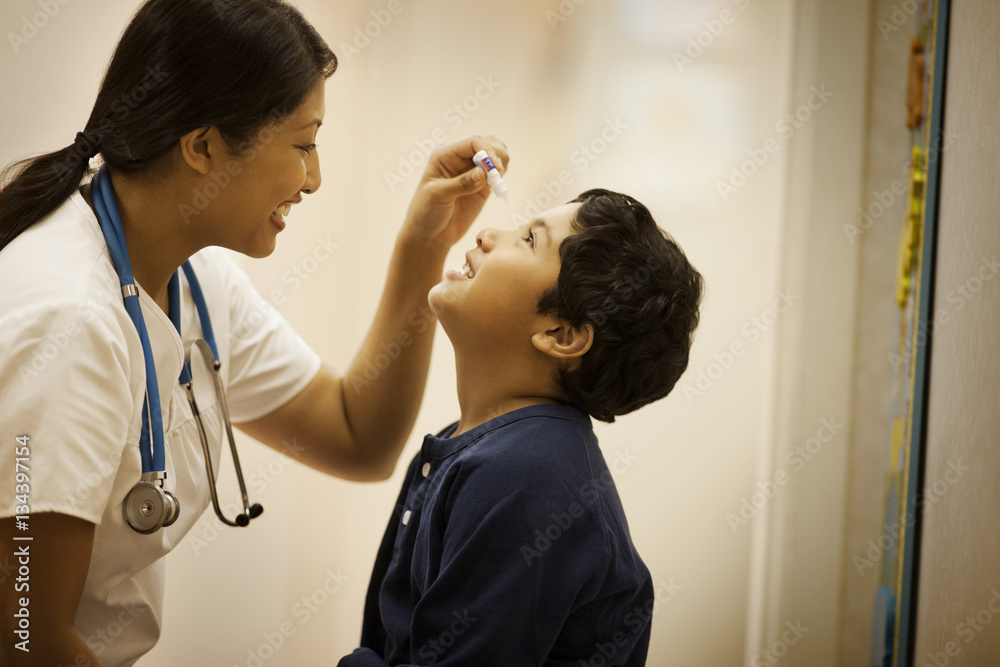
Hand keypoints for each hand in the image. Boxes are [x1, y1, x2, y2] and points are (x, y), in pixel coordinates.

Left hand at [401, 135, 509, 251]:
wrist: (429, 235)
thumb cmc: (426, 212)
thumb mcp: (438, 196)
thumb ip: (461, 183)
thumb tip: (483, 173)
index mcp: (445, 155)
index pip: (473, 142)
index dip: (487, 151)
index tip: (495, 167)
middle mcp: (460, 159)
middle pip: (488, 143)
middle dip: (497, 155)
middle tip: (498, 174)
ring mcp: (472, 172)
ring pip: (496, 155)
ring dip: (502, 163)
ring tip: (497, 181)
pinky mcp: (482, 186)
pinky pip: (497, 173)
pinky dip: (502, 176)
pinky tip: (498, 186)